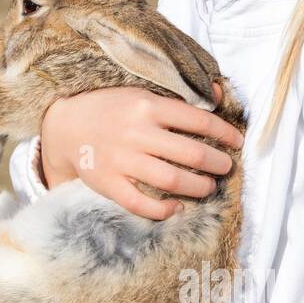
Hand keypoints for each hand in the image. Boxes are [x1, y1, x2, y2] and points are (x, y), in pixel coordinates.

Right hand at [40, 84, 244, 220]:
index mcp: (148, 106)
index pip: (199, 122)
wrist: (66, 126)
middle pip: (192, 154)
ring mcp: (121, 160)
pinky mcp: (108, 183)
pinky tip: (176, 206)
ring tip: (208, 186)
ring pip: (172, 180)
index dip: (225, 134)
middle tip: (226, 167)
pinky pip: (140, 204)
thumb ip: (180, 96)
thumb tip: (220, 96)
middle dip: (218, 164)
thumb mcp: (142, 92)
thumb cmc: (111, 108)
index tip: (237, 142)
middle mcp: (136, 132)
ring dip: (199, 186)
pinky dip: (163, 210)